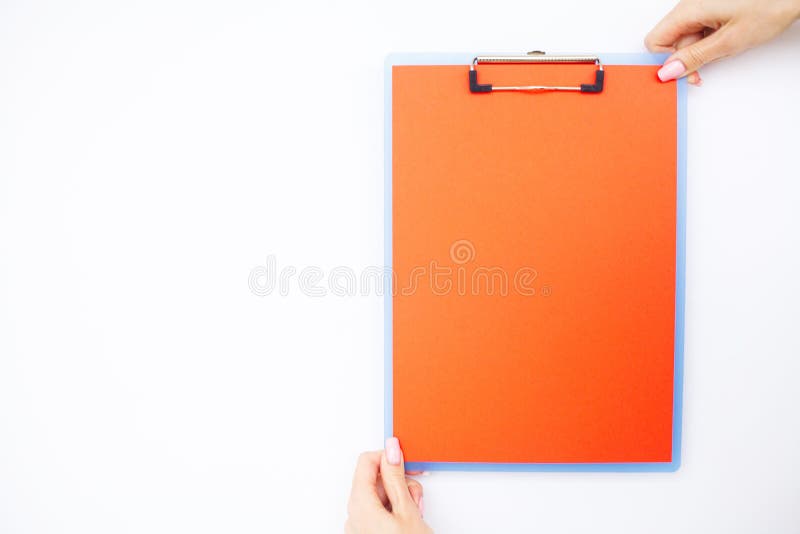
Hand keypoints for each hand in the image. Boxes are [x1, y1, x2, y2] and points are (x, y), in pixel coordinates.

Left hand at [345, 438, 431, 533]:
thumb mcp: (406, 509)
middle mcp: (354, 516)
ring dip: (400, 498)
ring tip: (415, 512)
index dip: (389, 457)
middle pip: (375, 480)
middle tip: (414, 494)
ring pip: (379, 496)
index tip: (405, 460)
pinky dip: (395, 511)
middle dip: (399, 482)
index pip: (367, 461)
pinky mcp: (368, 533)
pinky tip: (409, 519)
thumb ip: (396, 476)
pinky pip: (378, 512)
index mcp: (360, 504)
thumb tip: (391, 450)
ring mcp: (360, 527)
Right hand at [646, 0, 799, 84]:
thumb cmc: (769, 6)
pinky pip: (698, 31)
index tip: (679, 74)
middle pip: (670, 41)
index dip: (664, 61)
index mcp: (689, 10)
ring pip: (685, 38)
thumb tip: (667, 71)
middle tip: (701, 73)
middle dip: (684, 60)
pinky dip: (708, 42)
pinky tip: (725, 43)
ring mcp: (701, 7)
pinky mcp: (711, 9)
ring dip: (699, 52)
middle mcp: (691, 6)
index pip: (655, 41)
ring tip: (723, 51)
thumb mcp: (728, 41)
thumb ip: (694, 58)